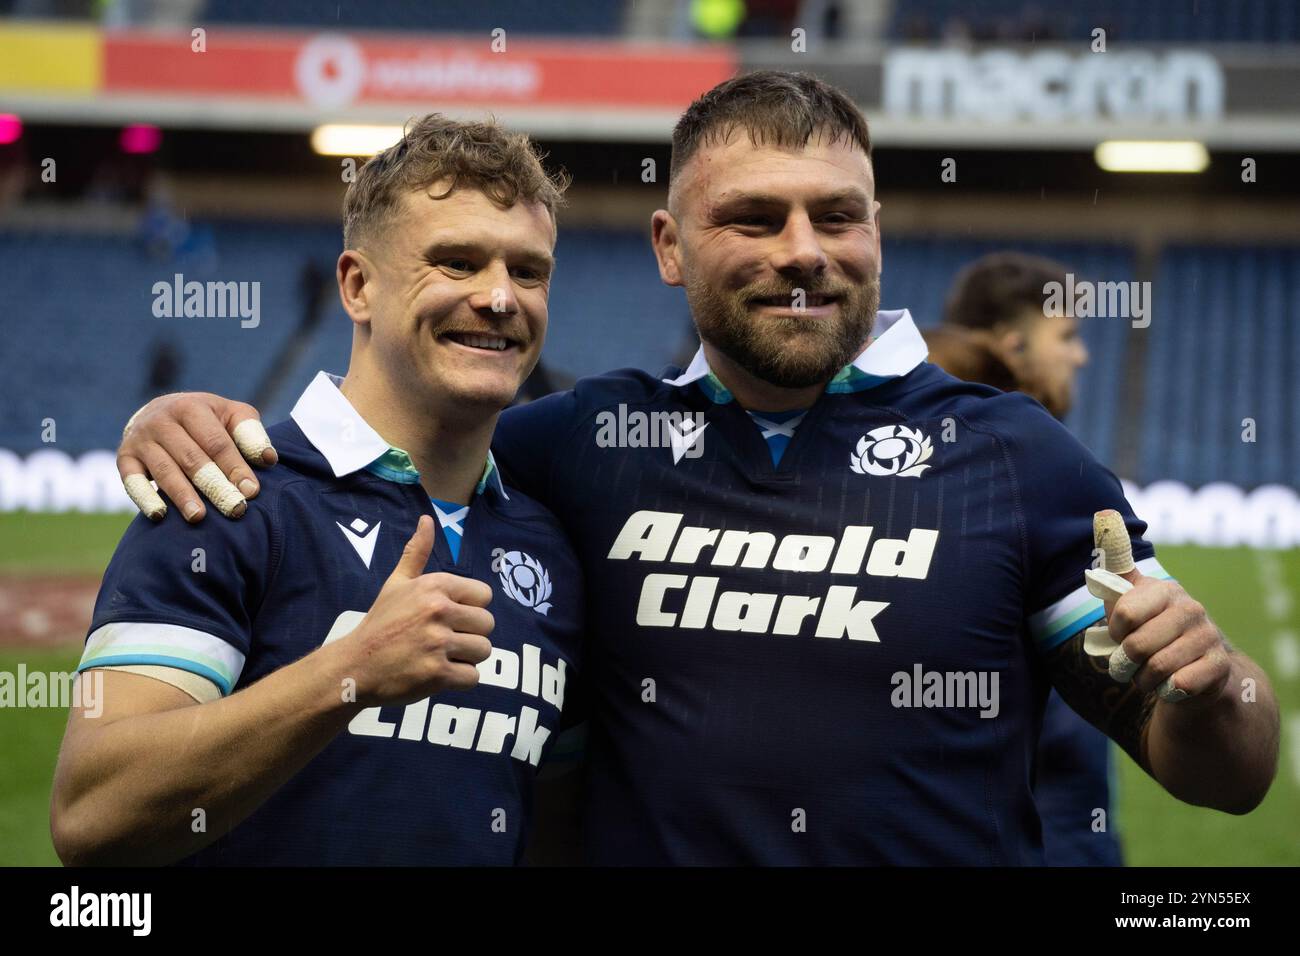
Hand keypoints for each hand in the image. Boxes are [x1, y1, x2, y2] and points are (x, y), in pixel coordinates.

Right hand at [118, 392, 276, 521]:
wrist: (160, 413)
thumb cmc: (208, 422)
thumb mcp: (230, 416)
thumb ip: (250, 433)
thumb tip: (268, 458)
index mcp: (191, 407)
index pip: (216, 441)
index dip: (235, 466)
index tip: (251, 491)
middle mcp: (161, 420)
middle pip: (192, 458)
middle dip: (215, 486)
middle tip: (234, 509)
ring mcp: (140, 440)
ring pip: (164, 471)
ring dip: (182, 496)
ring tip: (199, 518)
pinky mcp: (125, 458)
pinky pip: (132, 480)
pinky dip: (144, 498)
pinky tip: (160, 516)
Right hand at [337, 517, 494, 705]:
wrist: (355, 666)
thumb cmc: (381, 623)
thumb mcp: (396, 583)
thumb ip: (416, 552)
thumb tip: (428, 519)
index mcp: (434, 586)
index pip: (484, 595)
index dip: (470, 609)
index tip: (449, 617)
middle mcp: (438, 611)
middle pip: (487, 624)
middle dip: (471, 635)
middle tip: (445, 641)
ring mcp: (438, 644)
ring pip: (483, 651)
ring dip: (466, 658)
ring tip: (441, 656)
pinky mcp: (437, 674)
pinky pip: (472, 677)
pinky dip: (460, 679)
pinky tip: (438, 673)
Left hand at [1092, 509, 1230, 708]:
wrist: (1192, 673)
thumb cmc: (1149, 631)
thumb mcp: (1126, 599)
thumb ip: (1114, 564)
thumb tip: (1104, 514)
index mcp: (1164, 590)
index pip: (1124, 613)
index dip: (1115, 630)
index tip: (1118, 633)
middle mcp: (1190, 608)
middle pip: (1137, 645)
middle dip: (1125, 661)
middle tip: (1130, 662)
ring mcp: (1208, 636)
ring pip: (1156, 668)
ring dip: (1143, 679)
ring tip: (1147, 674)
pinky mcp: (1218, 665)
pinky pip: (1180, 684)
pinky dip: (1166, 690)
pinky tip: (1171, 685)